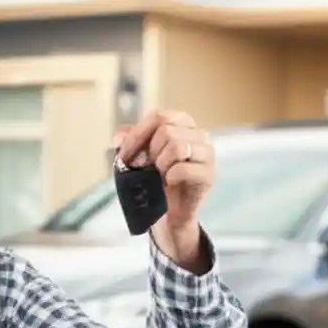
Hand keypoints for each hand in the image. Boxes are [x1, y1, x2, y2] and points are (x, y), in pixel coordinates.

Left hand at [114, 109, 213, 272]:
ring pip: (177, 146)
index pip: (158, 116)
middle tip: (146, 168)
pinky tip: (169, 182)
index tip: (124, 155)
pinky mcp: (208, 175)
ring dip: (161, 163)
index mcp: (182, 123)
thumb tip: (119, 138)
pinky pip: (183, 168)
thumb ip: (129, 140)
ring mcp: (206, 154)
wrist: (167, 211)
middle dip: (149, 152)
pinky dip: (170, 176)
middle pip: (166, 130)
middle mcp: (198, 134)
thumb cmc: (154, 179)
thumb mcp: (137, 156)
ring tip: (160, 175)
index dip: (137, 135)